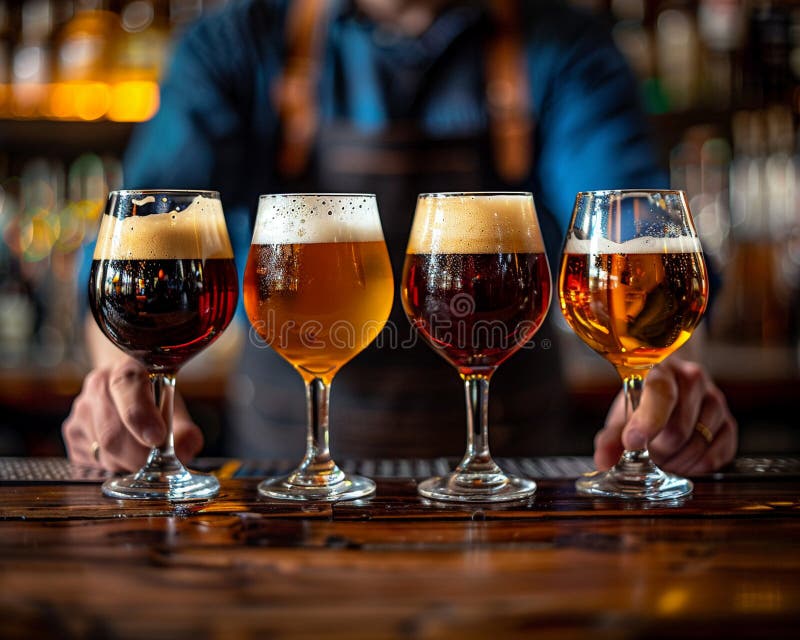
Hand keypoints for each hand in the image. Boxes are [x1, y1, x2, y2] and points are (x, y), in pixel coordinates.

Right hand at [63, 358, 203, 471]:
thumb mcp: (173, 403)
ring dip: (128, 464)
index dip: (141, 416)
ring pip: (103, 451)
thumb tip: (186, 450)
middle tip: (159, 465)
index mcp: (128, 368)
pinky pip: (92, 462)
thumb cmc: (153, 394)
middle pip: (113, 431)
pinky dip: (113, 466)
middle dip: (140, 457)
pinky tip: (124, 455)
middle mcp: (98, 385)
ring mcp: (81, 408)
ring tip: (143, 456)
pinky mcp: (72, 432)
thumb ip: (183, 428)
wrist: (124, 385)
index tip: (156, 438)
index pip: (128, 388)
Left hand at [594, 357, 736, 474]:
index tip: (632, 443)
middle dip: (658, 451)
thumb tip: (603, 462)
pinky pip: (718, 456)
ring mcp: (715, 400)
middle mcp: (693, 379)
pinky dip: (697, 467)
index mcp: (661, 370)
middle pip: (678, 429)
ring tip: (662, 456)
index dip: (647, 422)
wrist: (670, 388)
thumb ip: (611, 438)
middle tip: (647, 452)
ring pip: (698, 445)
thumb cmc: (642, 401)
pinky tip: (682, 462)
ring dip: (676, 461)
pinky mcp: (729, 423)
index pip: (660, 394)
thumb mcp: (622, 415)